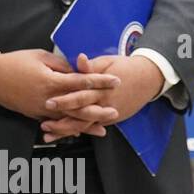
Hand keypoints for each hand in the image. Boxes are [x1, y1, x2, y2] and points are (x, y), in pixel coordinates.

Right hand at [0, 49, 120, 132]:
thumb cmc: (15, 62)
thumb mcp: (40, 56)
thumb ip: (61, 65)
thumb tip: (76, 70)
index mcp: (51, 81)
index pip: (82, 81)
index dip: (100, 81)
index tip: (116, 81)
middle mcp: (48, 98)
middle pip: (79, 106)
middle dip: (99, 108)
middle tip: (116, 109)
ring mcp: (41, 109)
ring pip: (69, 119)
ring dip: (87, 123)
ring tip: (104, 126)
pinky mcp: (34, 115)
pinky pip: (56, 123)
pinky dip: (69, 127)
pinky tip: (79, 131)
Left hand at [41, 53, 164, 138]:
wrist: (149, 79)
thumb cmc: (125, 67)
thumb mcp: (107, 63)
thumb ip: (90, 66)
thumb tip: (79, 59)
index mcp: (102, 88)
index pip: (81, 96)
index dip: (64, 100)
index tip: (48, 102)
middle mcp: (105, 104)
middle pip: (81, 116)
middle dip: (61, 122)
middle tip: (44, 125)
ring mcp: (109, 114)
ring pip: (85, 126)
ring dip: (66, 131)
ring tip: (49, 134)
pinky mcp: (111, 119)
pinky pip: (92, 127)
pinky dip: (78, 131)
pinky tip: (62, 134)